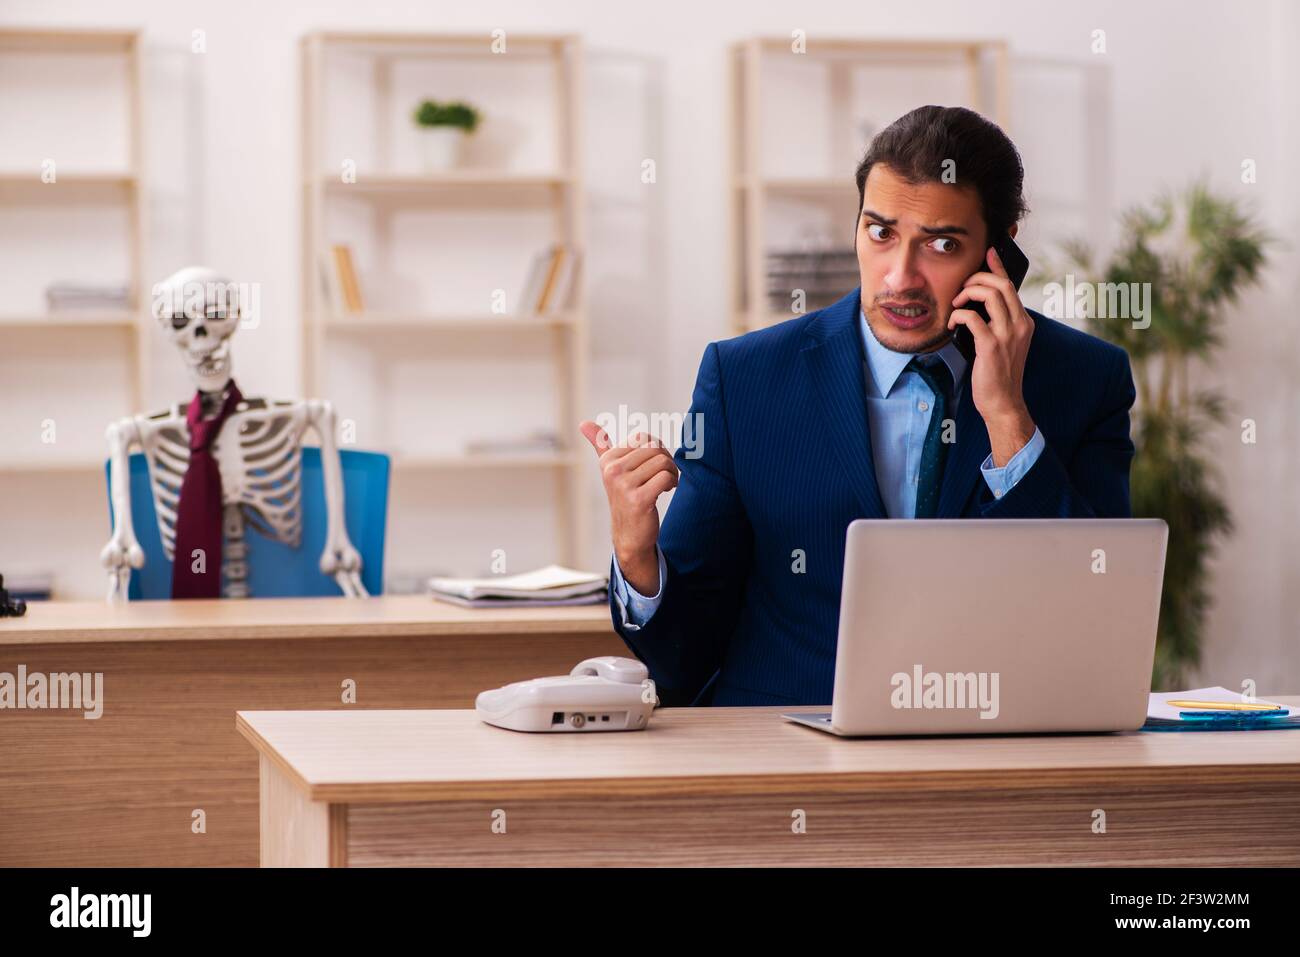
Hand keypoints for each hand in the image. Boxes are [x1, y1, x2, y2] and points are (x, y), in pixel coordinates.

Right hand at [579, 420, 677, 595]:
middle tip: (665, 474)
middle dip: (667, 460)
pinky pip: (665, 477)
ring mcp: (624, 485)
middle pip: (655, 448)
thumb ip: (600, 445)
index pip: (643, 437)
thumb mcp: (610, 470)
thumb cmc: (624, 498)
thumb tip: (584, 423)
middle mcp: (612, 470)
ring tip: (666, 483)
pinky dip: (672, 483)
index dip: (655, 449)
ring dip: (672, 472)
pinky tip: (666, 491)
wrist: (628, 534)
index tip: (653, 465)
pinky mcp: (638, 499)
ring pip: (663, 462)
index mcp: (608, 460)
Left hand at [947, 246, 1036, 465]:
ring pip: (990, 294)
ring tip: (956, 304)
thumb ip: (998, 324)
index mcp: (1023, 322)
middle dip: (977, 278)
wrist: (1003, 402)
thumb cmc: (998, 374)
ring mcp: (1007, 335)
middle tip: (961, 286)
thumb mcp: (1004, 344)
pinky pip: (972, 317)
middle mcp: (1020, 324)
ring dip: (968, 293)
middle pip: (1001, 284)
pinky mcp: (991, 346)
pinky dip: (959, 315)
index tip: (988, 252)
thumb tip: (978, 306)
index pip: (1011, 286)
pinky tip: (952, 323)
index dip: (998, 266)